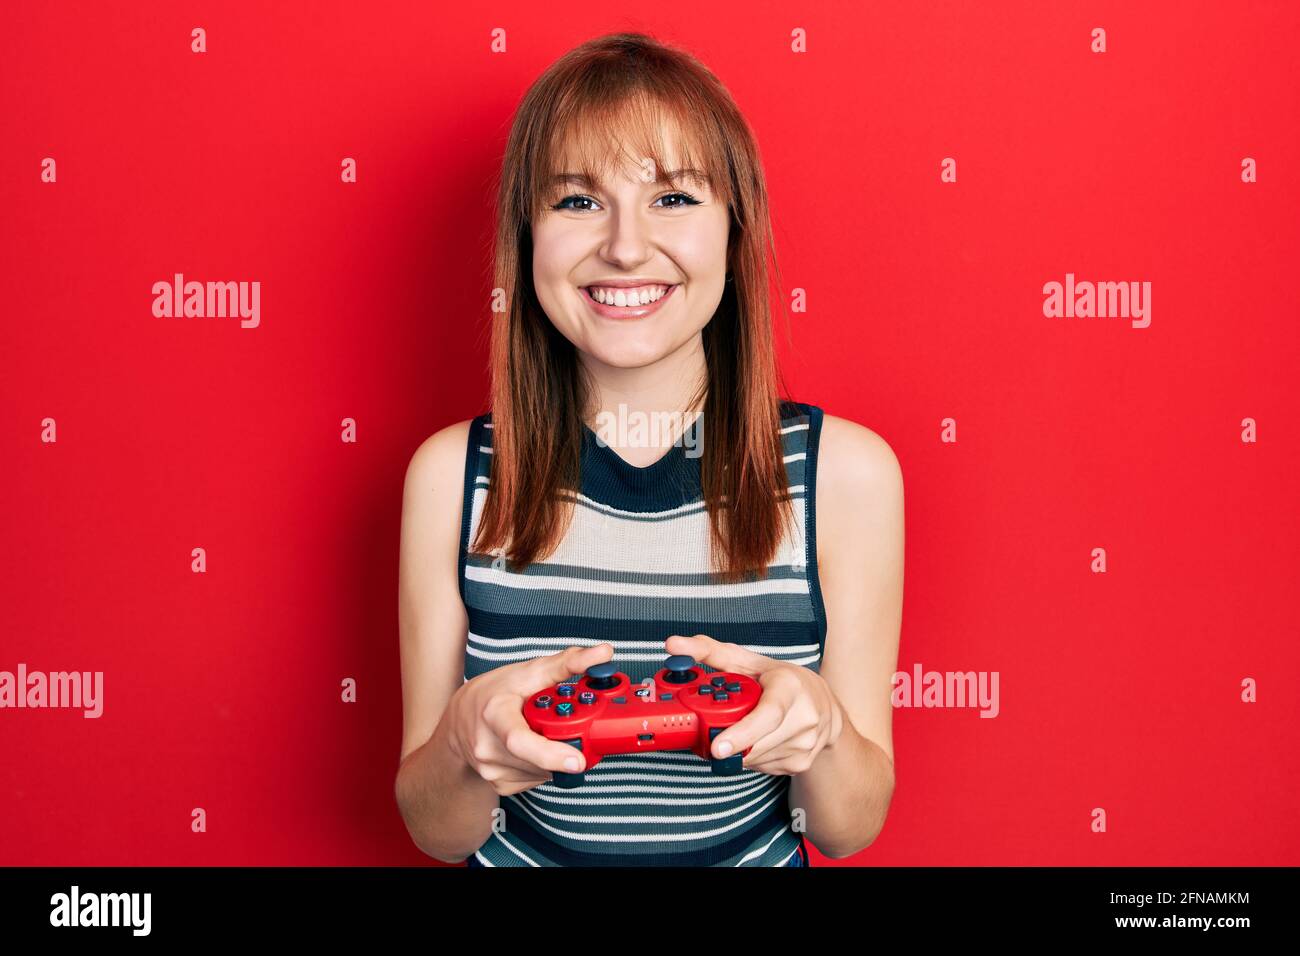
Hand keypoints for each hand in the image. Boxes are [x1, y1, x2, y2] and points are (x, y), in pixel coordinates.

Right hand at [443, 642, 614, 795]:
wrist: (459, 719)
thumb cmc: (495, 692)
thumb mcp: (529, 670)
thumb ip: (569, 662)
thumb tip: (604, 653)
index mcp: (495, 714)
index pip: (521, 740)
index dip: (551, 754)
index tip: (578, 761)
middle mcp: (489, 746)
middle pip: (542, 757)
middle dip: (564, 744)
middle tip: (572, 728)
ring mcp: (492, 769)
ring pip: (544, 771)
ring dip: (554, 754)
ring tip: (541, 730)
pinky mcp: (499, 785)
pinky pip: (537, 779)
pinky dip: (543, 765)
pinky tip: (534, 746)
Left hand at [666, 634, 844, 775]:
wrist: (824, 707)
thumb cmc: (781, 680)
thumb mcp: (747, 660)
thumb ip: (707, 651)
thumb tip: (673, 645)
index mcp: (790, 687)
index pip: (767, 715)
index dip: (740, 734)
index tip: (716, 747)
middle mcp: (804, 717)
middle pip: (755, 743)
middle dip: (728, 741)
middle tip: (711, 735)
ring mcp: (805, 744)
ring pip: (754, 758)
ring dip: (739, 749)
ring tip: (743, 728)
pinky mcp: (802, 764)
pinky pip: (762, 767)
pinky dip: (751, 757)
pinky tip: (757, 739)